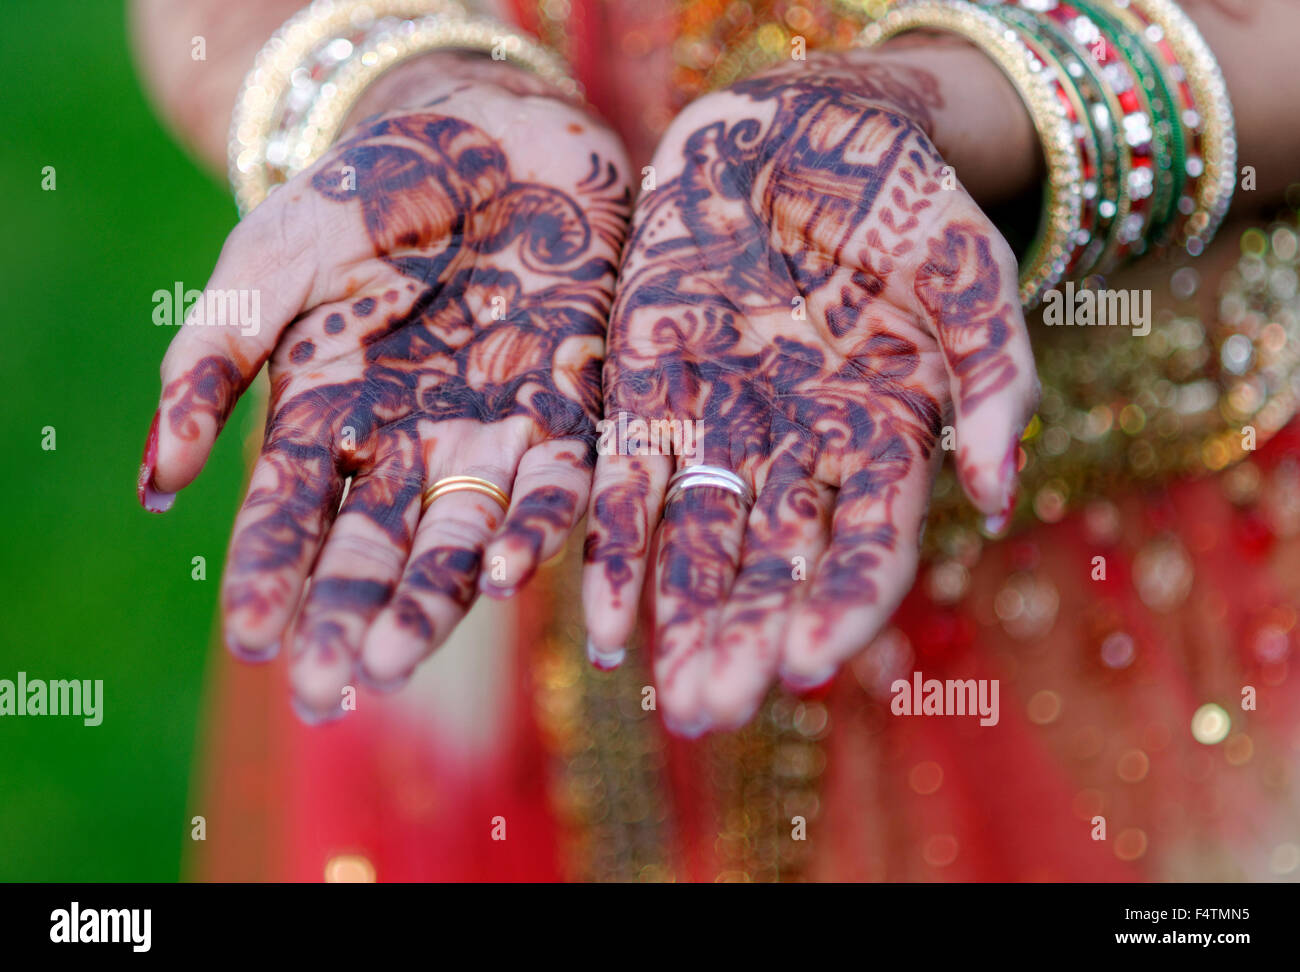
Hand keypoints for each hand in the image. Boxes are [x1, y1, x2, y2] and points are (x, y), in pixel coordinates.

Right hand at [139, 65, 629, 719]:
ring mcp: (492, 432)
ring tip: (402, 653)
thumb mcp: (269, 261)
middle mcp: (410, 444)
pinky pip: (559, 481)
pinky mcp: (571, 407)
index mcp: (329, 416)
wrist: (484, 132)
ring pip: (465, 536)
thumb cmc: (363, 193)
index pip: (291, 515)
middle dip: (354, 614)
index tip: (253, 640)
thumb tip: (159, 481)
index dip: (269, 575)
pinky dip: (537, 526)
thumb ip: (215, 358)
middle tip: (332, 688)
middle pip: (378, 547)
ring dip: (436, 597)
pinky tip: (510, 574)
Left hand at [581, 54, 1038, 734]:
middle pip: (775, 569)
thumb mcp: (964, 269)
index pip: (867, 547)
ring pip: (700, 545)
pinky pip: (625, 486)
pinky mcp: (648, 397)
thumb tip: (997, 487)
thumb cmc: (893, 197)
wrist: (793, 132)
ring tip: (671, 693)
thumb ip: (992, 371)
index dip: (841, 605)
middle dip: (745, 639)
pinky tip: (605, 626)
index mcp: (883, 441)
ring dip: (682, 618)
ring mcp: (722, 431)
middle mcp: (800, 457)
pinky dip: (614, 552)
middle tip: (715, 708)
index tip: (808, 662)